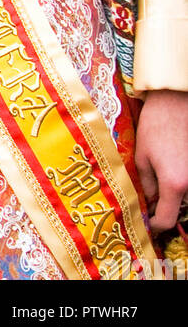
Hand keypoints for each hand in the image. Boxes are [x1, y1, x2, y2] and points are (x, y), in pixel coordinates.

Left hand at [135, 89, 187, 231]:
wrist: (177, 101)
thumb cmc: (156, 125)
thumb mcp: (143, 155)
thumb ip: (147, 184)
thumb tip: (150, 202)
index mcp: (175, 184)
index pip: (167, 219)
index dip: (156, 225)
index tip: (148, 223)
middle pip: (181, 209)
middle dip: (166, 210)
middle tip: (151, 205)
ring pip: (187, 197)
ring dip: (175, 196)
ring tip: (159, 187)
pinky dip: (181, 184)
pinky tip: (170, 171)